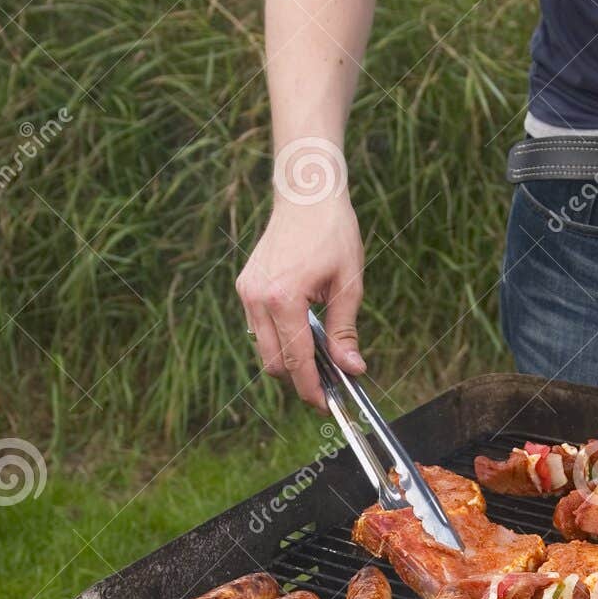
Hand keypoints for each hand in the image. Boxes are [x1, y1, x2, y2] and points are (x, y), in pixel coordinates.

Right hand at [237, 192, 366, 409]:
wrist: (306, 193)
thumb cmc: (333, 233)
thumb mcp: (349, 284)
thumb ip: (345, 331)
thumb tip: (352, 369)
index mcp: (284, 298)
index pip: (296, 361)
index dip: (311, 389)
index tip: (326, 405)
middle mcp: (258, 298)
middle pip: (273, 364)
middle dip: (298, 380)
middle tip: (327, 385)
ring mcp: (247, 292)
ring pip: (263, 349)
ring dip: (288, 360)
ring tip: (318, 359)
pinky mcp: (244, 286)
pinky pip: (259, 328)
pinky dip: (279, 339)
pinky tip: (302, 333)